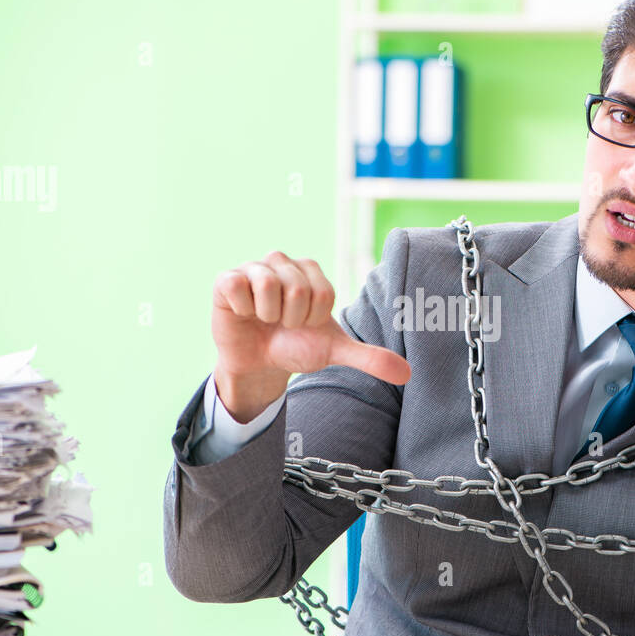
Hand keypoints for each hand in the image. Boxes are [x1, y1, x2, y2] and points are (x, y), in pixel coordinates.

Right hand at [211, 251, 410, 420]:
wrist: (258, 361)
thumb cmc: (295, 345)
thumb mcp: (333, 350)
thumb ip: (369, 358)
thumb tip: (408, 375)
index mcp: (310, 269)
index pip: (322, 294)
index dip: (313, 319)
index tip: (304, 324)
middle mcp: (282, 261)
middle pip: (296, 290)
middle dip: (292, 319)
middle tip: (282, 323)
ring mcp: (253, 267)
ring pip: (267, 286)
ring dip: (268, 316)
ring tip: (264, 319)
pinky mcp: (226, 279)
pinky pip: (237, 286)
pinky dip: (243, 310)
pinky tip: (244, 313)